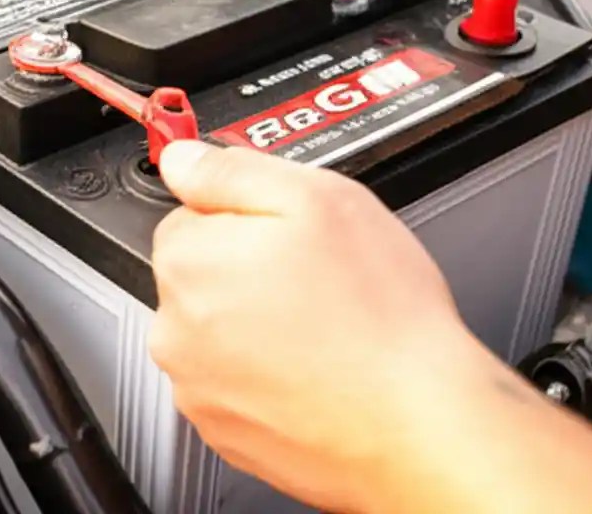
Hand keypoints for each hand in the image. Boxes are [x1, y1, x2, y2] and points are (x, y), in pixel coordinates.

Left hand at [148, 142, 494, 511]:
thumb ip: (232, 170)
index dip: (248, 219)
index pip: (189, 216)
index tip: (290, 236)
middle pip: (201, 276)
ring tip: (325, 330)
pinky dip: (268, 377)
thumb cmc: (379, 316)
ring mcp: (197, 389)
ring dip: (257, 326)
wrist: (416, 424)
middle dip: (249, 270)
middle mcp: (175, 331)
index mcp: (188, 262)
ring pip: (218, 333)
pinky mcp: (224, 433)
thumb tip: (181, 157)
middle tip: (317, 281)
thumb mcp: (316, 198)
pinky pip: (236, 385)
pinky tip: (318, 369)